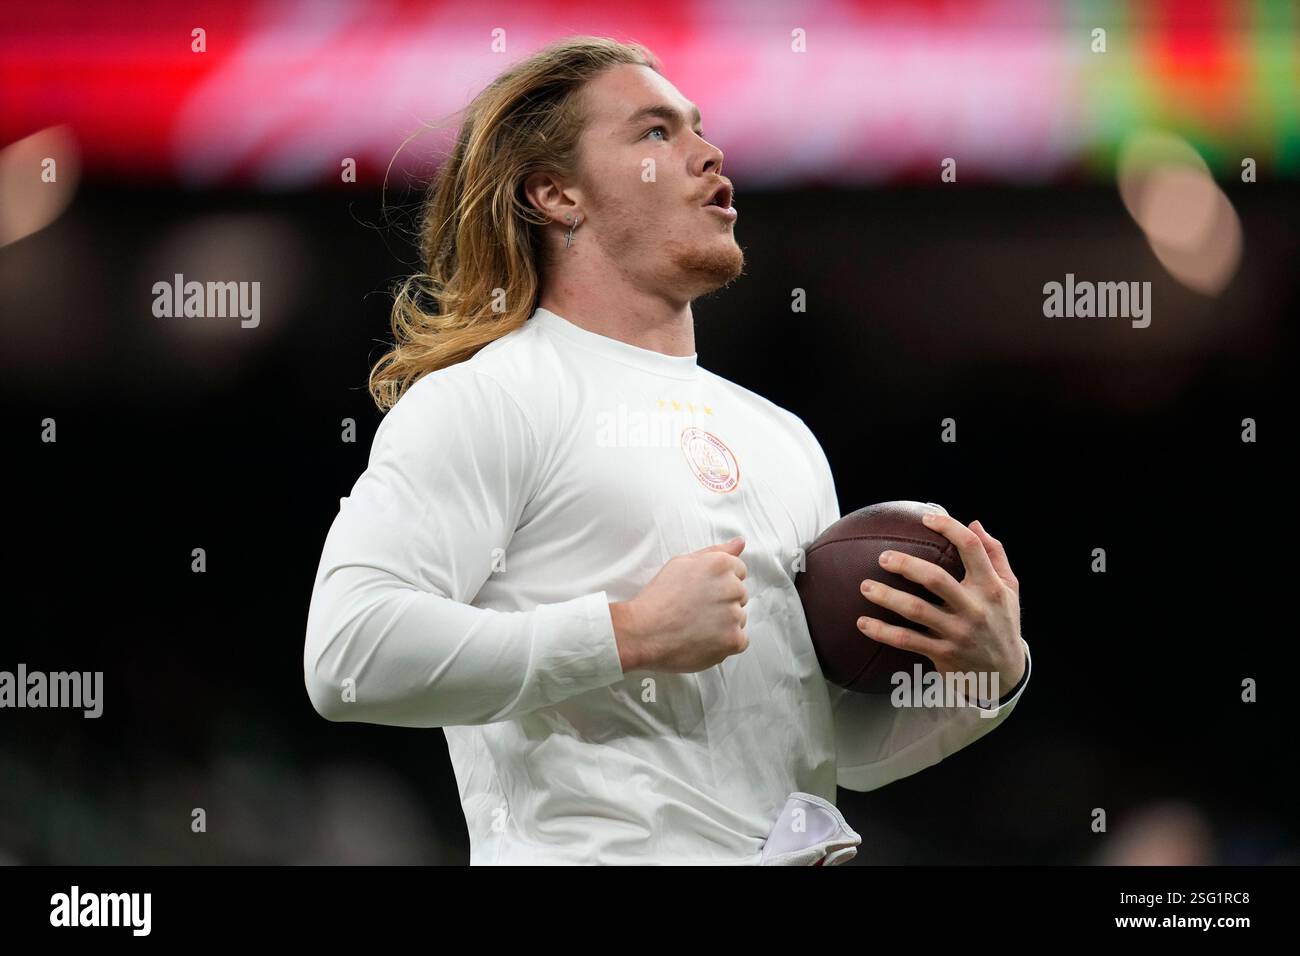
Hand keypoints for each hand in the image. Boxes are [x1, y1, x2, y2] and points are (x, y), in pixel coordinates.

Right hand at [610, 537, 748, 672]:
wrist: (643, 632)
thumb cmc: (659, 598)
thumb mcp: (682, 563)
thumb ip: (716, 551)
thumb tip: (740, 542)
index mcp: (720, 564)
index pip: (739, 571)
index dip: (719, 582)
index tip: (702, 592)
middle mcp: (731, 587)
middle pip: (740, 595)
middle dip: (723, 602)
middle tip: (695, 609)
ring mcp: (734, 615)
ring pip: (739, 618)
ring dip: (724, 623)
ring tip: (696, 625)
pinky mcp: (733, 640)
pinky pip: (740, 640)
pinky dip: (725, 643)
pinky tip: (703, 639)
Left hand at [857, 515, 1024, 695]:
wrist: (1004, 675)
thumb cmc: (1002, 622)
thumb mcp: (1009, 589)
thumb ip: (994, 555)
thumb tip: (974, 523)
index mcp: (991, 587)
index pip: (972, 549)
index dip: (949, 528)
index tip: (927, 518)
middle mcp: (974, 608)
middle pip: (937, 579)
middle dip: (907, 565)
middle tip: (883, 557)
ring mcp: (957, 633)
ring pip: (916, 611)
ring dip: (887, 597)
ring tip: (865, 586)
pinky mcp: (943, 653)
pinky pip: (907, 641)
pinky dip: (883, 632)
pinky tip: (863, 623)